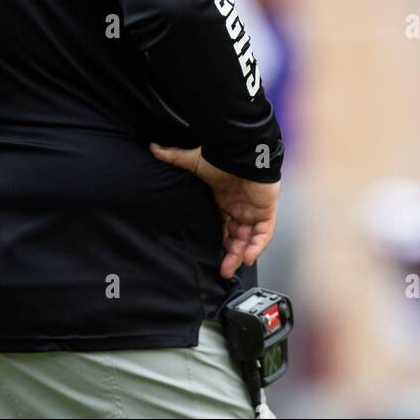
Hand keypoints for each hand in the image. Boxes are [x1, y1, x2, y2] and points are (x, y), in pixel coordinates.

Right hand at [149, 143, 279, 279]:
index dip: (218, 243)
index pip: (223, 228)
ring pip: (249, 239)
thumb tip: (153, 148)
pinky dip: (257, 246)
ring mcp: (254, 210)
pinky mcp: (266, 210)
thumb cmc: (220, 157)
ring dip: (241, 255)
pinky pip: (264, 233)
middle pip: (236, 238)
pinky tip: (248, 258)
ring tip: (229, 269)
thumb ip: (174, 157)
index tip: (210, 257)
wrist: (241, 152)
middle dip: (229, 255)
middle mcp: (240, 208)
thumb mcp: (194, 161)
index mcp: (225, 201)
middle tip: (221, 271)